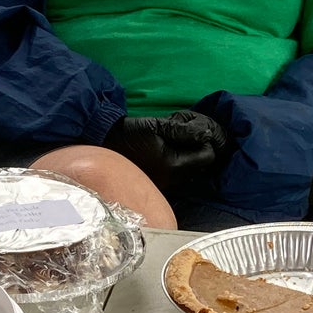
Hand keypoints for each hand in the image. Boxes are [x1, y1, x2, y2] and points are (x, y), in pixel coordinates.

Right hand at [107, 110, 233, 202]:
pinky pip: (179, 178)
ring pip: (191, 173)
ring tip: (175, 145)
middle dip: (199, 151)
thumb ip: (184, 130)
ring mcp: (164, 186)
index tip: (196, 132)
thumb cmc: (130, 133)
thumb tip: (206, 133)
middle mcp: (170, 180)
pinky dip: (179, 166)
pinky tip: (168, 155)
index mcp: (172, 165)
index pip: (207, 157)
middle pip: (201, 167)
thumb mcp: (158, 125)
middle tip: (187, 137)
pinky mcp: (158, 186)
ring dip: (189, 159)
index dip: (206, 142)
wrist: (105, 144)